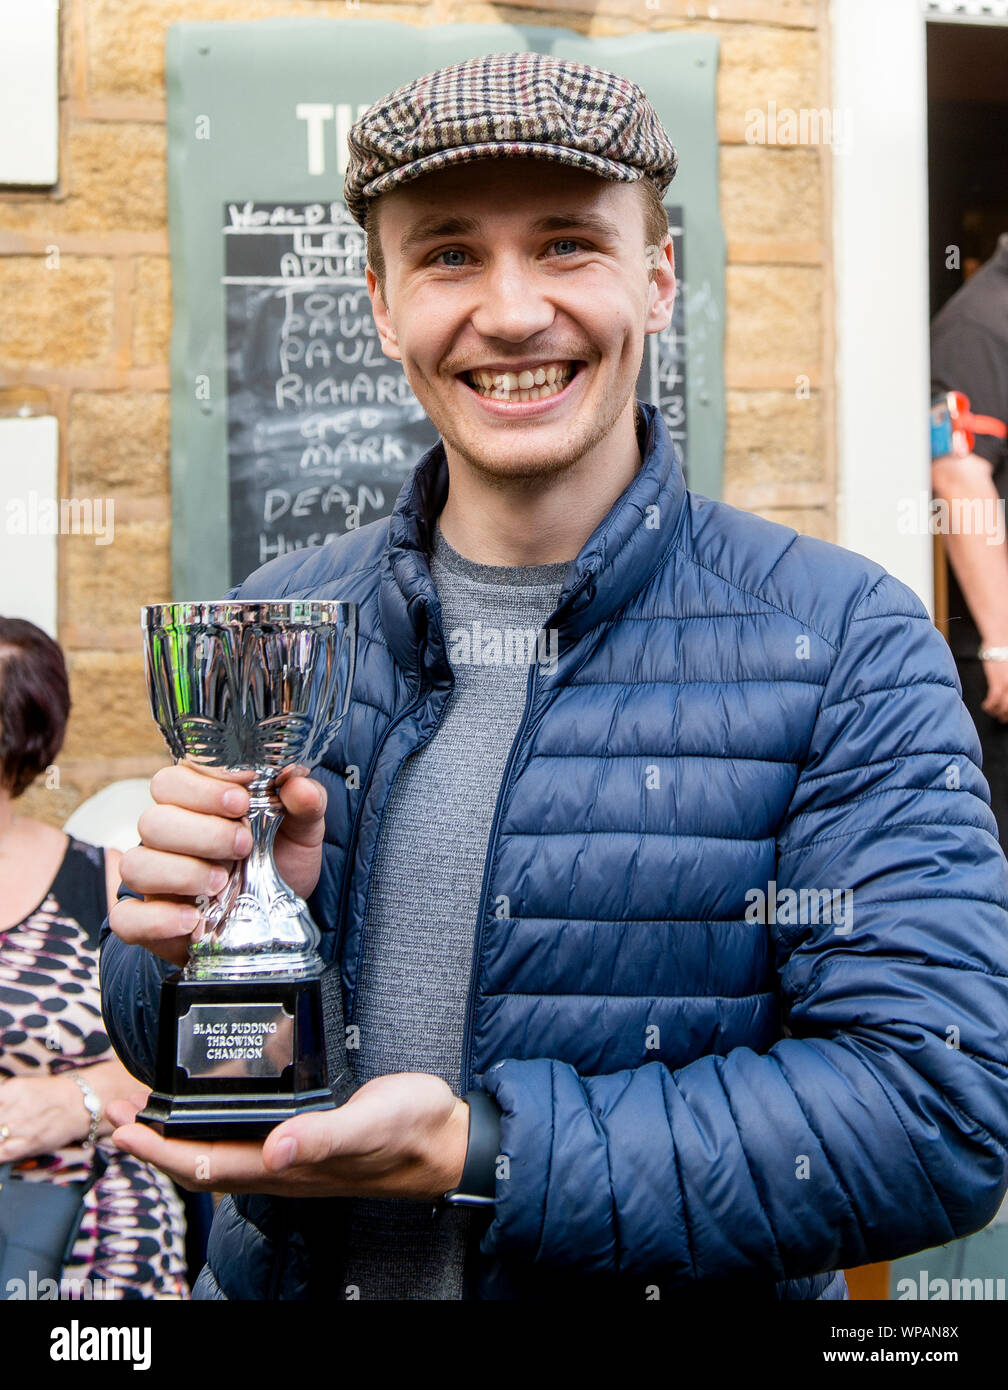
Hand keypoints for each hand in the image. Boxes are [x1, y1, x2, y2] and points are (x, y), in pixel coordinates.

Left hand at [0, 1075, 117, 1160]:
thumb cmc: (50, 1096)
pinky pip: (0, 1153)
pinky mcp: (29, 1143)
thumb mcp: (21, 1088)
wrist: (80, 1103)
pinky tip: (3, 1148)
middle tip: (1, 1128)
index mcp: (10, 1090)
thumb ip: (2, 1100)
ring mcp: (21, 1126)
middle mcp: (14, 1106)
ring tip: (4, 1135)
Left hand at [107, 1073, 468, 1200]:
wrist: (449, 1139)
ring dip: (180, 1133)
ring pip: (222, 1150)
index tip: (123, 1128)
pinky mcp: (310, 1134)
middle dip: (155, 1143)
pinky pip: (248, 1137)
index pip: (207, 1165)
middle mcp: (284, 1164)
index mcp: (289, 1165)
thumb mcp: (369, 1123)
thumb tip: (274, 1149)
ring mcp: (295, 1154)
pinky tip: (218, 1097)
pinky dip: (218, 1121)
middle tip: (119, 1111)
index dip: (159, 1152)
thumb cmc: (413, 1131)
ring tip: (151, 1106)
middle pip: (202, 1162)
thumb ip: (322, 1136)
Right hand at [110, 762, 326, 965]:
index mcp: (197, 800)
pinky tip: (191, 920)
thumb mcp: (301, 830)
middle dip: (201, 831)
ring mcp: (155, 877)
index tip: (243, 796)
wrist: (276, 920)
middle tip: (243, 844)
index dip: (205, 783)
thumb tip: (300, 784)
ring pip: (137, 864)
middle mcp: (168, 835)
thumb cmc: (279, 860)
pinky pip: (127, 918)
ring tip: (221, 882)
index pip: (177, 777)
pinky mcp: (149, 920)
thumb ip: (306, 803)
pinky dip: (155, 919)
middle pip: (153, 819)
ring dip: (180, 872)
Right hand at [981, 657, 1007, 722]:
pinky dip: (989, 706)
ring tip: (993, 714)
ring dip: (997, 713)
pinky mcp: (997, 682)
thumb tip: (1005, 691)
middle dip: (1006, 716)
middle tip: (1003, 719)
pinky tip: (986, 707)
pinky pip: (993, 700)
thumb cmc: (1007, 652)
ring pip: (1004, 707)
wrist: (1000, 642)